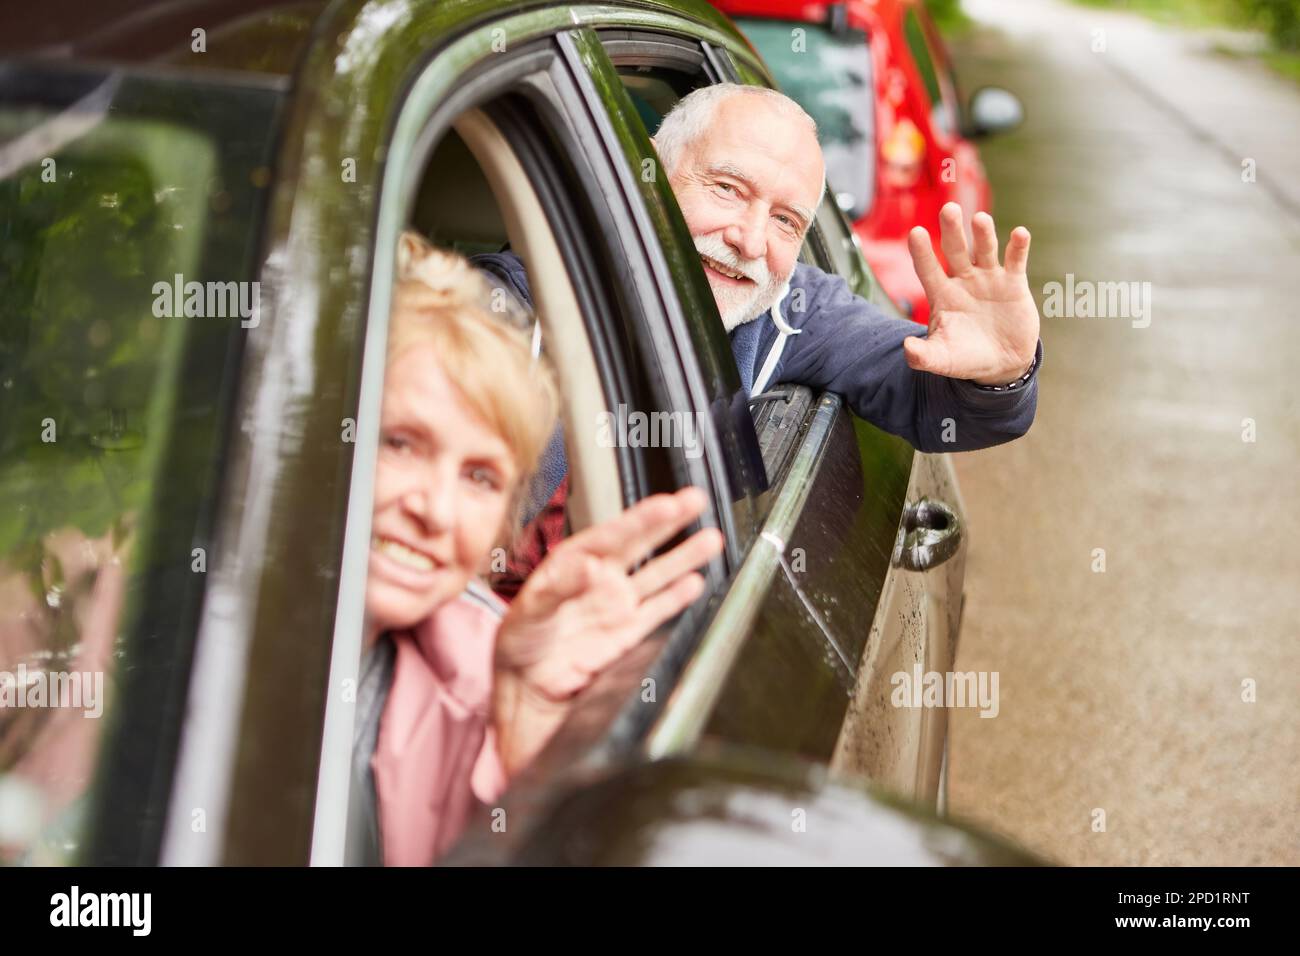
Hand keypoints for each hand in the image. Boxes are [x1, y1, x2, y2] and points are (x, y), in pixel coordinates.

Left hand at [491, 487, 723, 776]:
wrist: (526, 690)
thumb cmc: (518, 644)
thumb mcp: (529, 610)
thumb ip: (559, 586)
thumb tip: (589, 565)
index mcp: (572, 564)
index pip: (611, 534)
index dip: (640, 518)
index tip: (664, 505)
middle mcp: (599, 579)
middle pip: (639, 544)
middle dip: (667, 522)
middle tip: (695, 500)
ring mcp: (616, 605)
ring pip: (656, 574)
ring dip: (683, 556)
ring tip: (712, 538)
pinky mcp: (628, 633)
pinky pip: (657, 610)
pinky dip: (676, 597)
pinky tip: (695, 582)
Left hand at [903, 202, 1039, 385]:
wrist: (1001, 365)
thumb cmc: (965, 358)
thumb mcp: (943, 359)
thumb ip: (924, 355)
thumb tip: (907, 348)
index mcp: (941, 294)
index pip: (927, 269)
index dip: (922, 252)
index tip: (916, 232)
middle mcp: (963, 281)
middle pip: (955, 251)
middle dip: (952, 230)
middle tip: (949, 208)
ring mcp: (989, 279)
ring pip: (985, 250)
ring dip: (983, 234)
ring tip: (980, 219)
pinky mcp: (1014, 284)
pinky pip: (1016, 261)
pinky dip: (1018, 247)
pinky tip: (1019, 234)